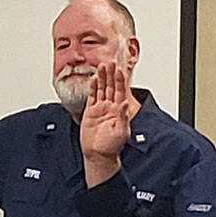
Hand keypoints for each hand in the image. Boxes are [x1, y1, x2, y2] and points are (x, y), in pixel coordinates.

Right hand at [80, 62, 131, 186]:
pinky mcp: (91, 112)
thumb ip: (122, 116)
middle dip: (110, 74)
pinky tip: (94, 79)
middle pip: (111, 87)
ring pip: (101, 89)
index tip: (119, 70)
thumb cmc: (111, 146)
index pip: (121, 91)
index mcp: (119, 110)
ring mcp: (100, 109)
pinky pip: (92, 97)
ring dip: (102, 78)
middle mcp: (110, 107)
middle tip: (109, 62)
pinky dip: (93, 88)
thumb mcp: (121, 131)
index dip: (120, 80)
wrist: (98, 154)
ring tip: (101, 66)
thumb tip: (124, 103)